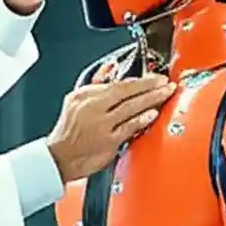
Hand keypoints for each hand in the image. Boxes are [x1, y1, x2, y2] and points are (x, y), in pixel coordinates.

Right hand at [45, 74, 177, 182]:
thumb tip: (111, 67)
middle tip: (166, 83)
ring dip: (151, 100)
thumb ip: (95, 82)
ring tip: (165, 94)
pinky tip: (152, 114)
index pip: (119, 83)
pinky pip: (128, 128)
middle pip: (127, 92)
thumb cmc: (68, 130)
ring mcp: (102, 125)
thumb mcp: (75, 100)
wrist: (59, 157)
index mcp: (87, 95)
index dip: (140, 80)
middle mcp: (94, 108)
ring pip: (131, 108)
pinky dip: (141, 120)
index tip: (155, 78)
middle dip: (150, 86)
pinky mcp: (108, 142)